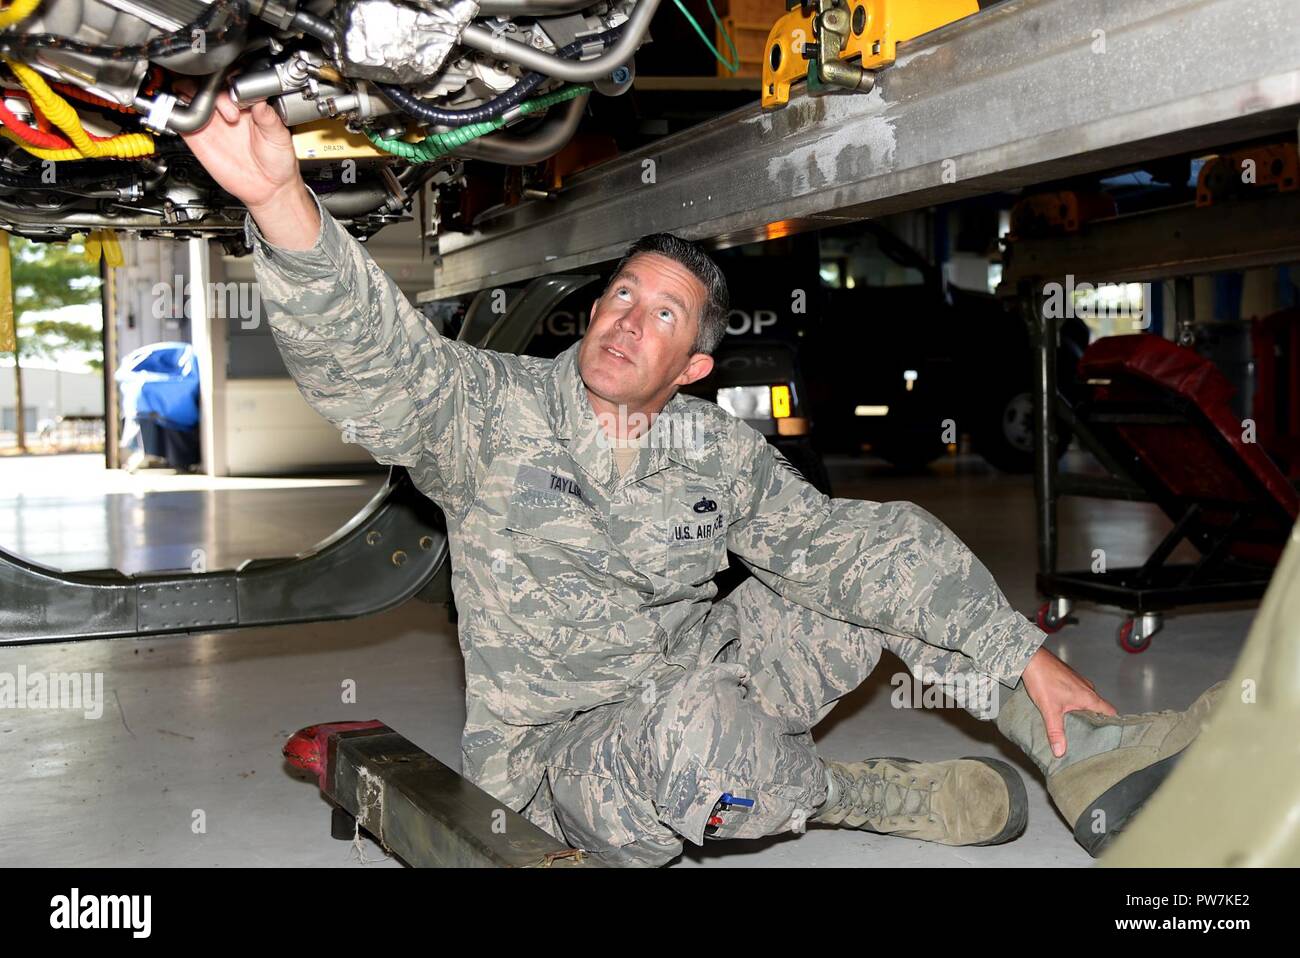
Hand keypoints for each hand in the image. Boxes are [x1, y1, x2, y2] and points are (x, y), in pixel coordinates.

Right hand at [178, 88, 319, 249]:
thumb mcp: (279, 135)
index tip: (237, 92)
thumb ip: (269, 116)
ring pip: (189, 94)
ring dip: (191, 92)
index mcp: (245, 103)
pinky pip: (180, 119)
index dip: (229, 80)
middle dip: (213, 89)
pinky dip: (176, 111)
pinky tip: (190, 115)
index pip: (229, 79)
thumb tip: (260, 96)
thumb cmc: (278, 161)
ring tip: (209, 109)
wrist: (269, 188)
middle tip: (231, 111)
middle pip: (205, 82)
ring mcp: (211, 122)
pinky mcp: (197, 137)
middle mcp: (225, 109)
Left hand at [1019, 647, 1116, 758]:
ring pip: (1087, 701)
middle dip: (1096, 722)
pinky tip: (1065, 710)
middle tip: (1092, 736)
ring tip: (1078, 726)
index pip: (1110, 712)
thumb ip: (1056, 731)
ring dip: (1084, 712)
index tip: (1112, 736)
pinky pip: (1078, 694)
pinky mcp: (1069, 679)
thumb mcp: (1050, 710)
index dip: (1114, 724)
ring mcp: (1078, 682)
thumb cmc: (1043, 679)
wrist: (1031, 658)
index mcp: (1089, 697)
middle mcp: (1087, 689)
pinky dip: (1075, 703)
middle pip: (1099, 708)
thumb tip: (1060, 752)